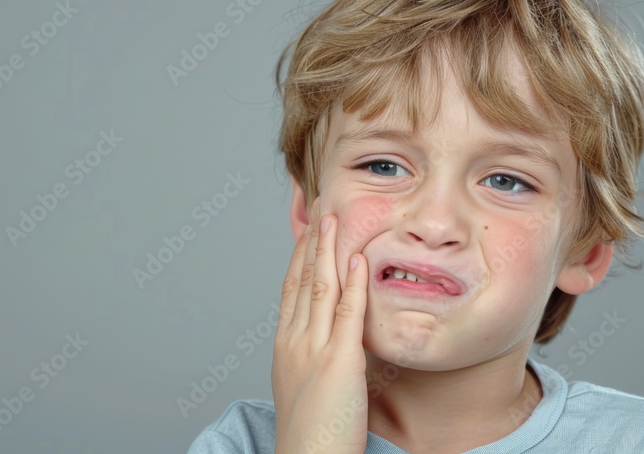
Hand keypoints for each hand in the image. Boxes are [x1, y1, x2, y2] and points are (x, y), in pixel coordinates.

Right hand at [272, 198, 369, 453]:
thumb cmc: (311, 434)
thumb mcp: (304, 385)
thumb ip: (314, 357)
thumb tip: (331, 341)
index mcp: (285, 346)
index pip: (290, 289)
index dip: (299, 256)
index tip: (308, 232)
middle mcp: (295, 341)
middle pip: (302, 280)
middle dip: (312, 243)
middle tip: (320, 211)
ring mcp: (314, 348)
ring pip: (321, 287)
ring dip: (328, 250)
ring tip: (334, 220)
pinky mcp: (340, 361)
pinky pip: (348, 313)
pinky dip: (354, 283)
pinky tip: (359, 259)